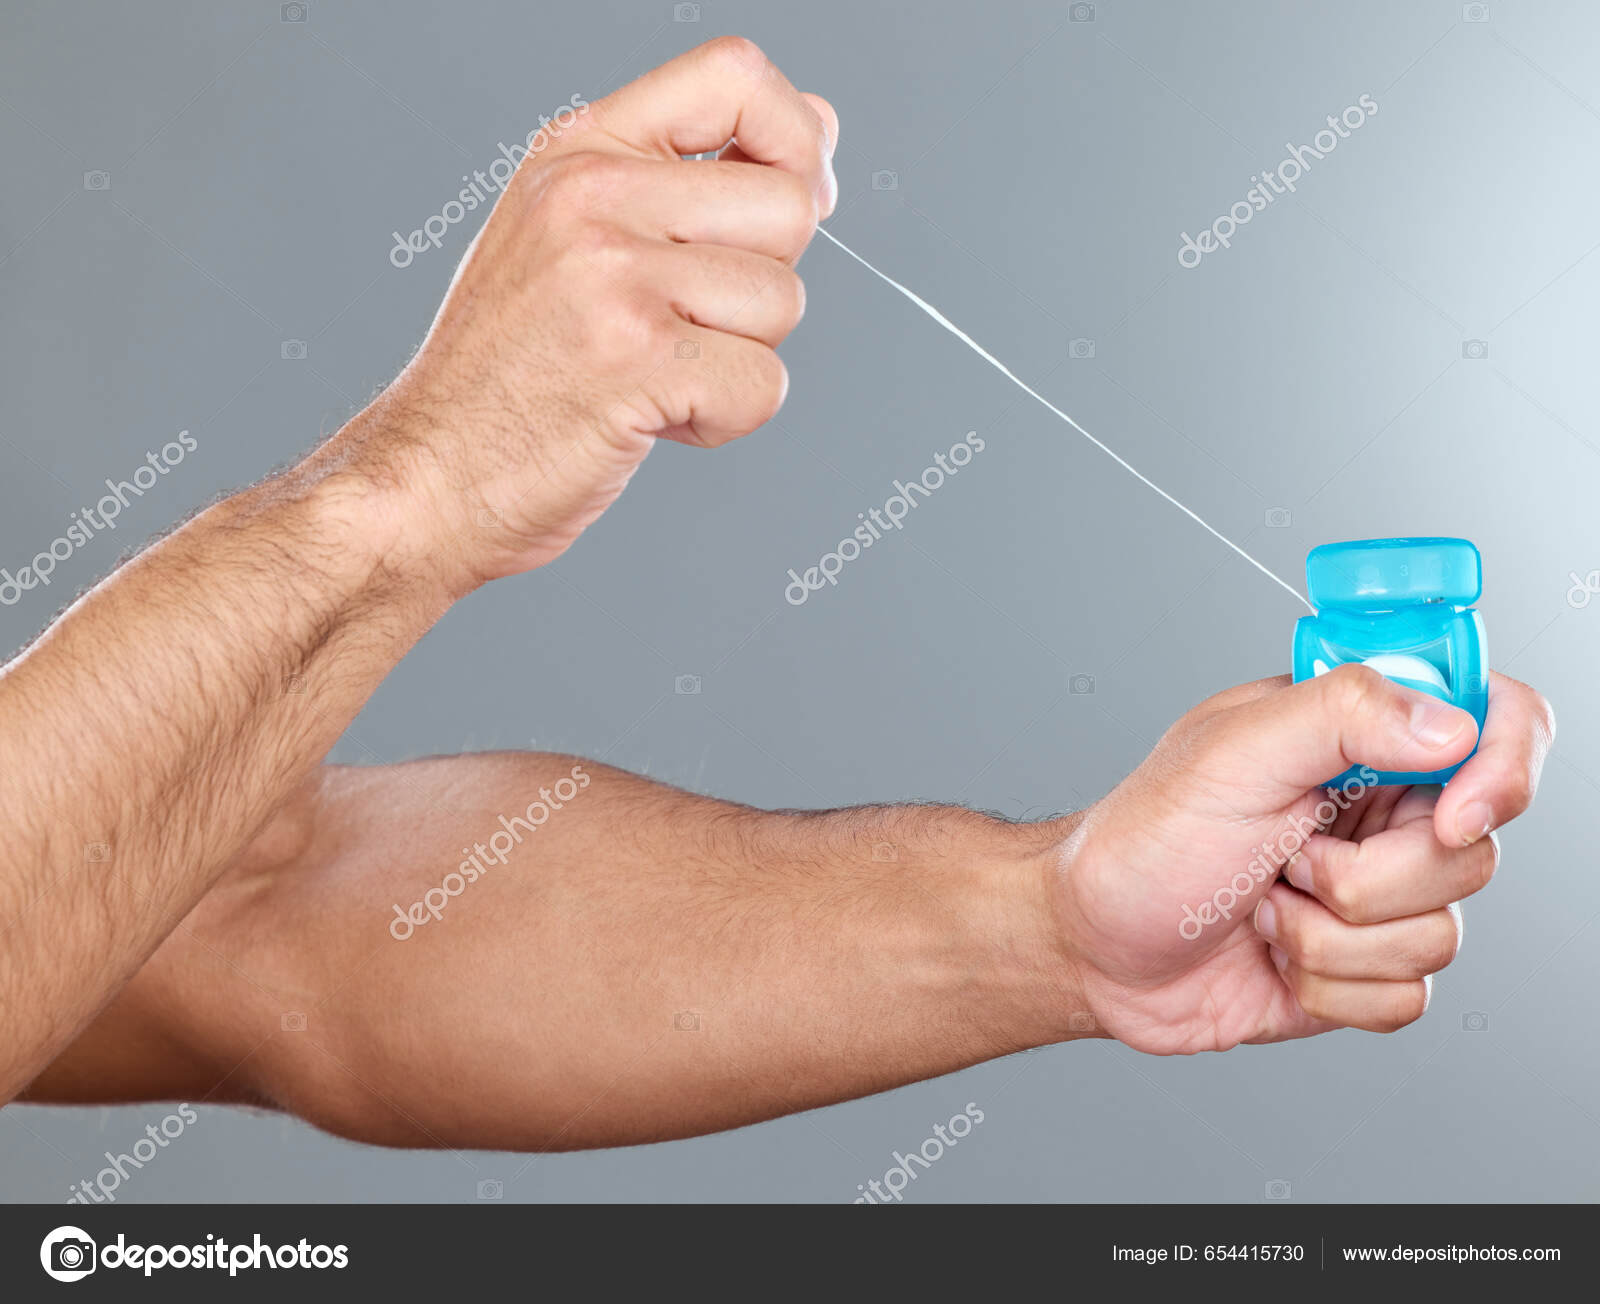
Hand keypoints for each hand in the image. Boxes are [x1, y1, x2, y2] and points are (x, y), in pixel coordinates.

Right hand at [354, 37, 836, 588]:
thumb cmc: (507, 373)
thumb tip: (819, 133)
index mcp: (580, 153)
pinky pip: (765, 384)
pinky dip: (723, 420)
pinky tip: (650, 417)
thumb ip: (689, 181)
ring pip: (784, 301)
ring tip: (651, 374)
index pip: (735, 75)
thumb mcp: (573, 237)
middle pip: (788, 204)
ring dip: (739, 358)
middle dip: (763, 282)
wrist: (428, 476)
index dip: (796, 137)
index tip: (794, 195)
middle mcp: (592, 198)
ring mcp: (614, 278)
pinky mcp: (640, 361)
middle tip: (682, 323)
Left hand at [1052, 666, 1554, 1053]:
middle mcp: (1378, 810)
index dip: (1503, 767)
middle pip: (1473, 850)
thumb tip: (1449, 722)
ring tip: (1260, 905)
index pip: (1496, 719)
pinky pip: (1407, 998)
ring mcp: (1376, 892)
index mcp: (1356, 735)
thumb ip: (1340, 714)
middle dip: (1365, 878)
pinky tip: (1270, 956)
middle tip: (1283, 858)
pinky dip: (1327, 987)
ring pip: (1442, 935)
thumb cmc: (1141, 842)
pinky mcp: (1362, 966)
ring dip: (1328, 936)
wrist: (1092, 949)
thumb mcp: (1229, 755)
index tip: (1452, 813)